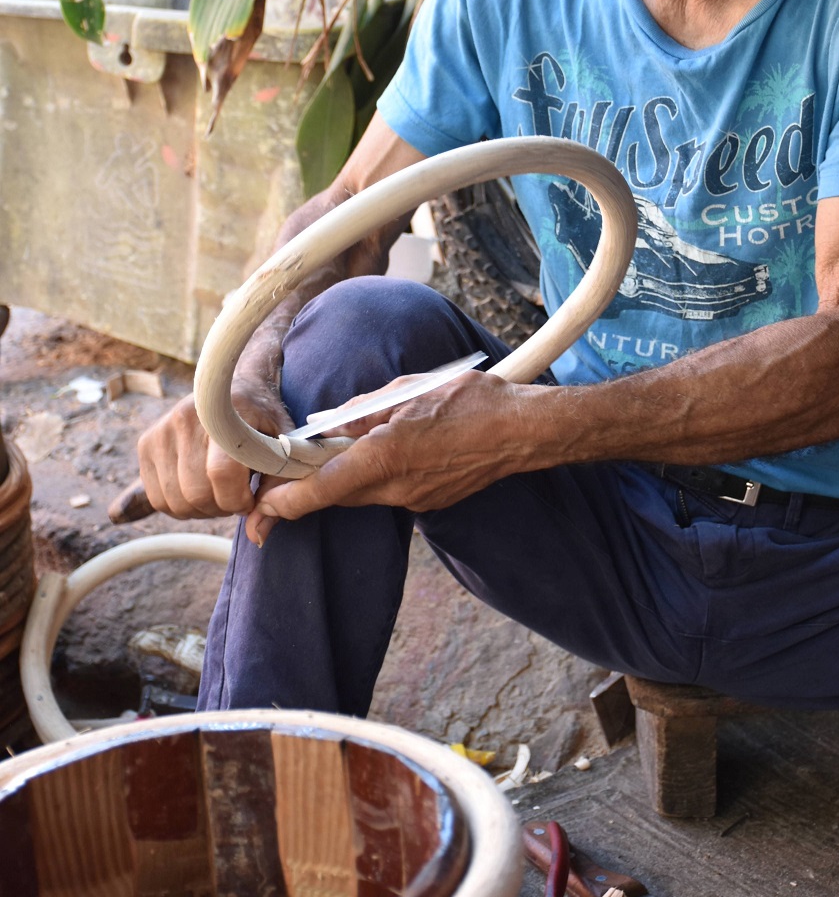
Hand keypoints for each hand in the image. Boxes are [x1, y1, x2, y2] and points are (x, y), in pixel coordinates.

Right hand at [137, 385, 291, 520]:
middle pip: (195, 492)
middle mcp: (186, 417)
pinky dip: (180, 507)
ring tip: (220, 492)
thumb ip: (278, 490)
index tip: (251, 498)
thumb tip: (256, 536)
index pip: (221, 472)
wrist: (236, 389)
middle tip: (237, 497)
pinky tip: (200, 490)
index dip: (238, 498)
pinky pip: (157, 498)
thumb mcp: (285, 448)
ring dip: (201, 510)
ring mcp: (162, 429)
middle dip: (221, 507)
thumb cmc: (266, 422)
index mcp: (225, 413)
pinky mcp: (147, 443)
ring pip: (174, 500)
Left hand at [245, 370, 535, 543]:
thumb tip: (323, 424)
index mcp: (384, 455)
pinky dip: (371, 479)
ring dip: (338, 481)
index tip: (258, 506)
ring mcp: (413, 501)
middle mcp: (395, 487)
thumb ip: (359, 409)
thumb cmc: (470, 401)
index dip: (281, 503)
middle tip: (280, 474)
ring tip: (335, 452)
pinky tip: (383, 453)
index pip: (317, 491)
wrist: (523, 431)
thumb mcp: (406, 390)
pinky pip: (384, 495)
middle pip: (332, 497)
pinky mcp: (427, 504)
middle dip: (303, 489)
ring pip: (357, 497)